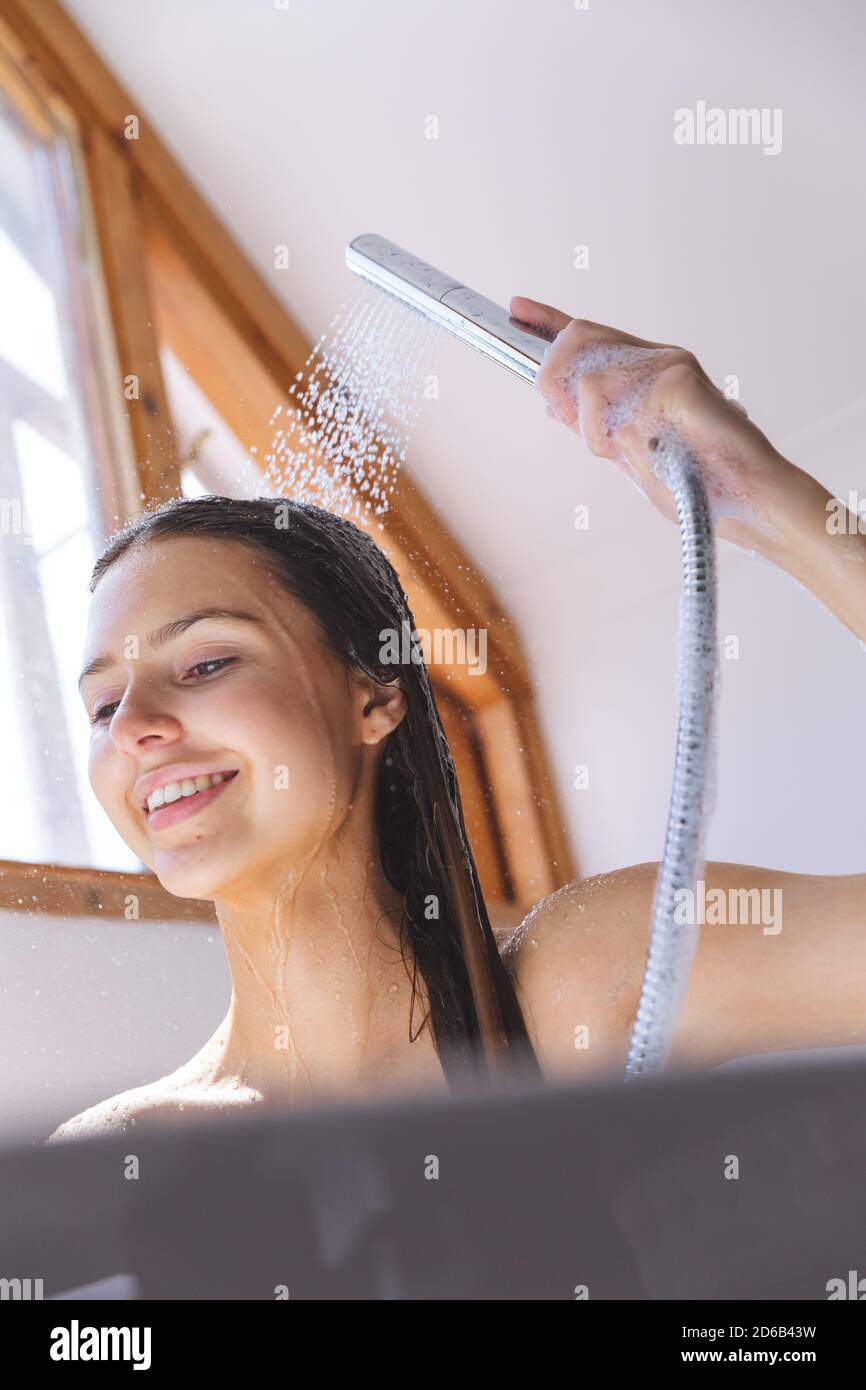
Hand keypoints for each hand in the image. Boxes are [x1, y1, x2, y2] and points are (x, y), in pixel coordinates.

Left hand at [510, 295, 795, 553]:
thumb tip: (552, 406)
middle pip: (576, 345)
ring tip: (636, 453)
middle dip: (556, 384)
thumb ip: (596, 426)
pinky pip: (612, 404)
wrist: (750, 497)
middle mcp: (658, 362)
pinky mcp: (676, 381)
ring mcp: (668, 368)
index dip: (547, 320)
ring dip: (595, 433)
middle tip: (572, 420)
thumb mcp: (633, 454)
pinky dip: (617, 439)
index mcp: (649, 373)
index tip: (518, 309)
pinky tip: (648, 450)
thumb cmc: (700, 482)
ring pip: (588, 384)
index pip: (590, 337)